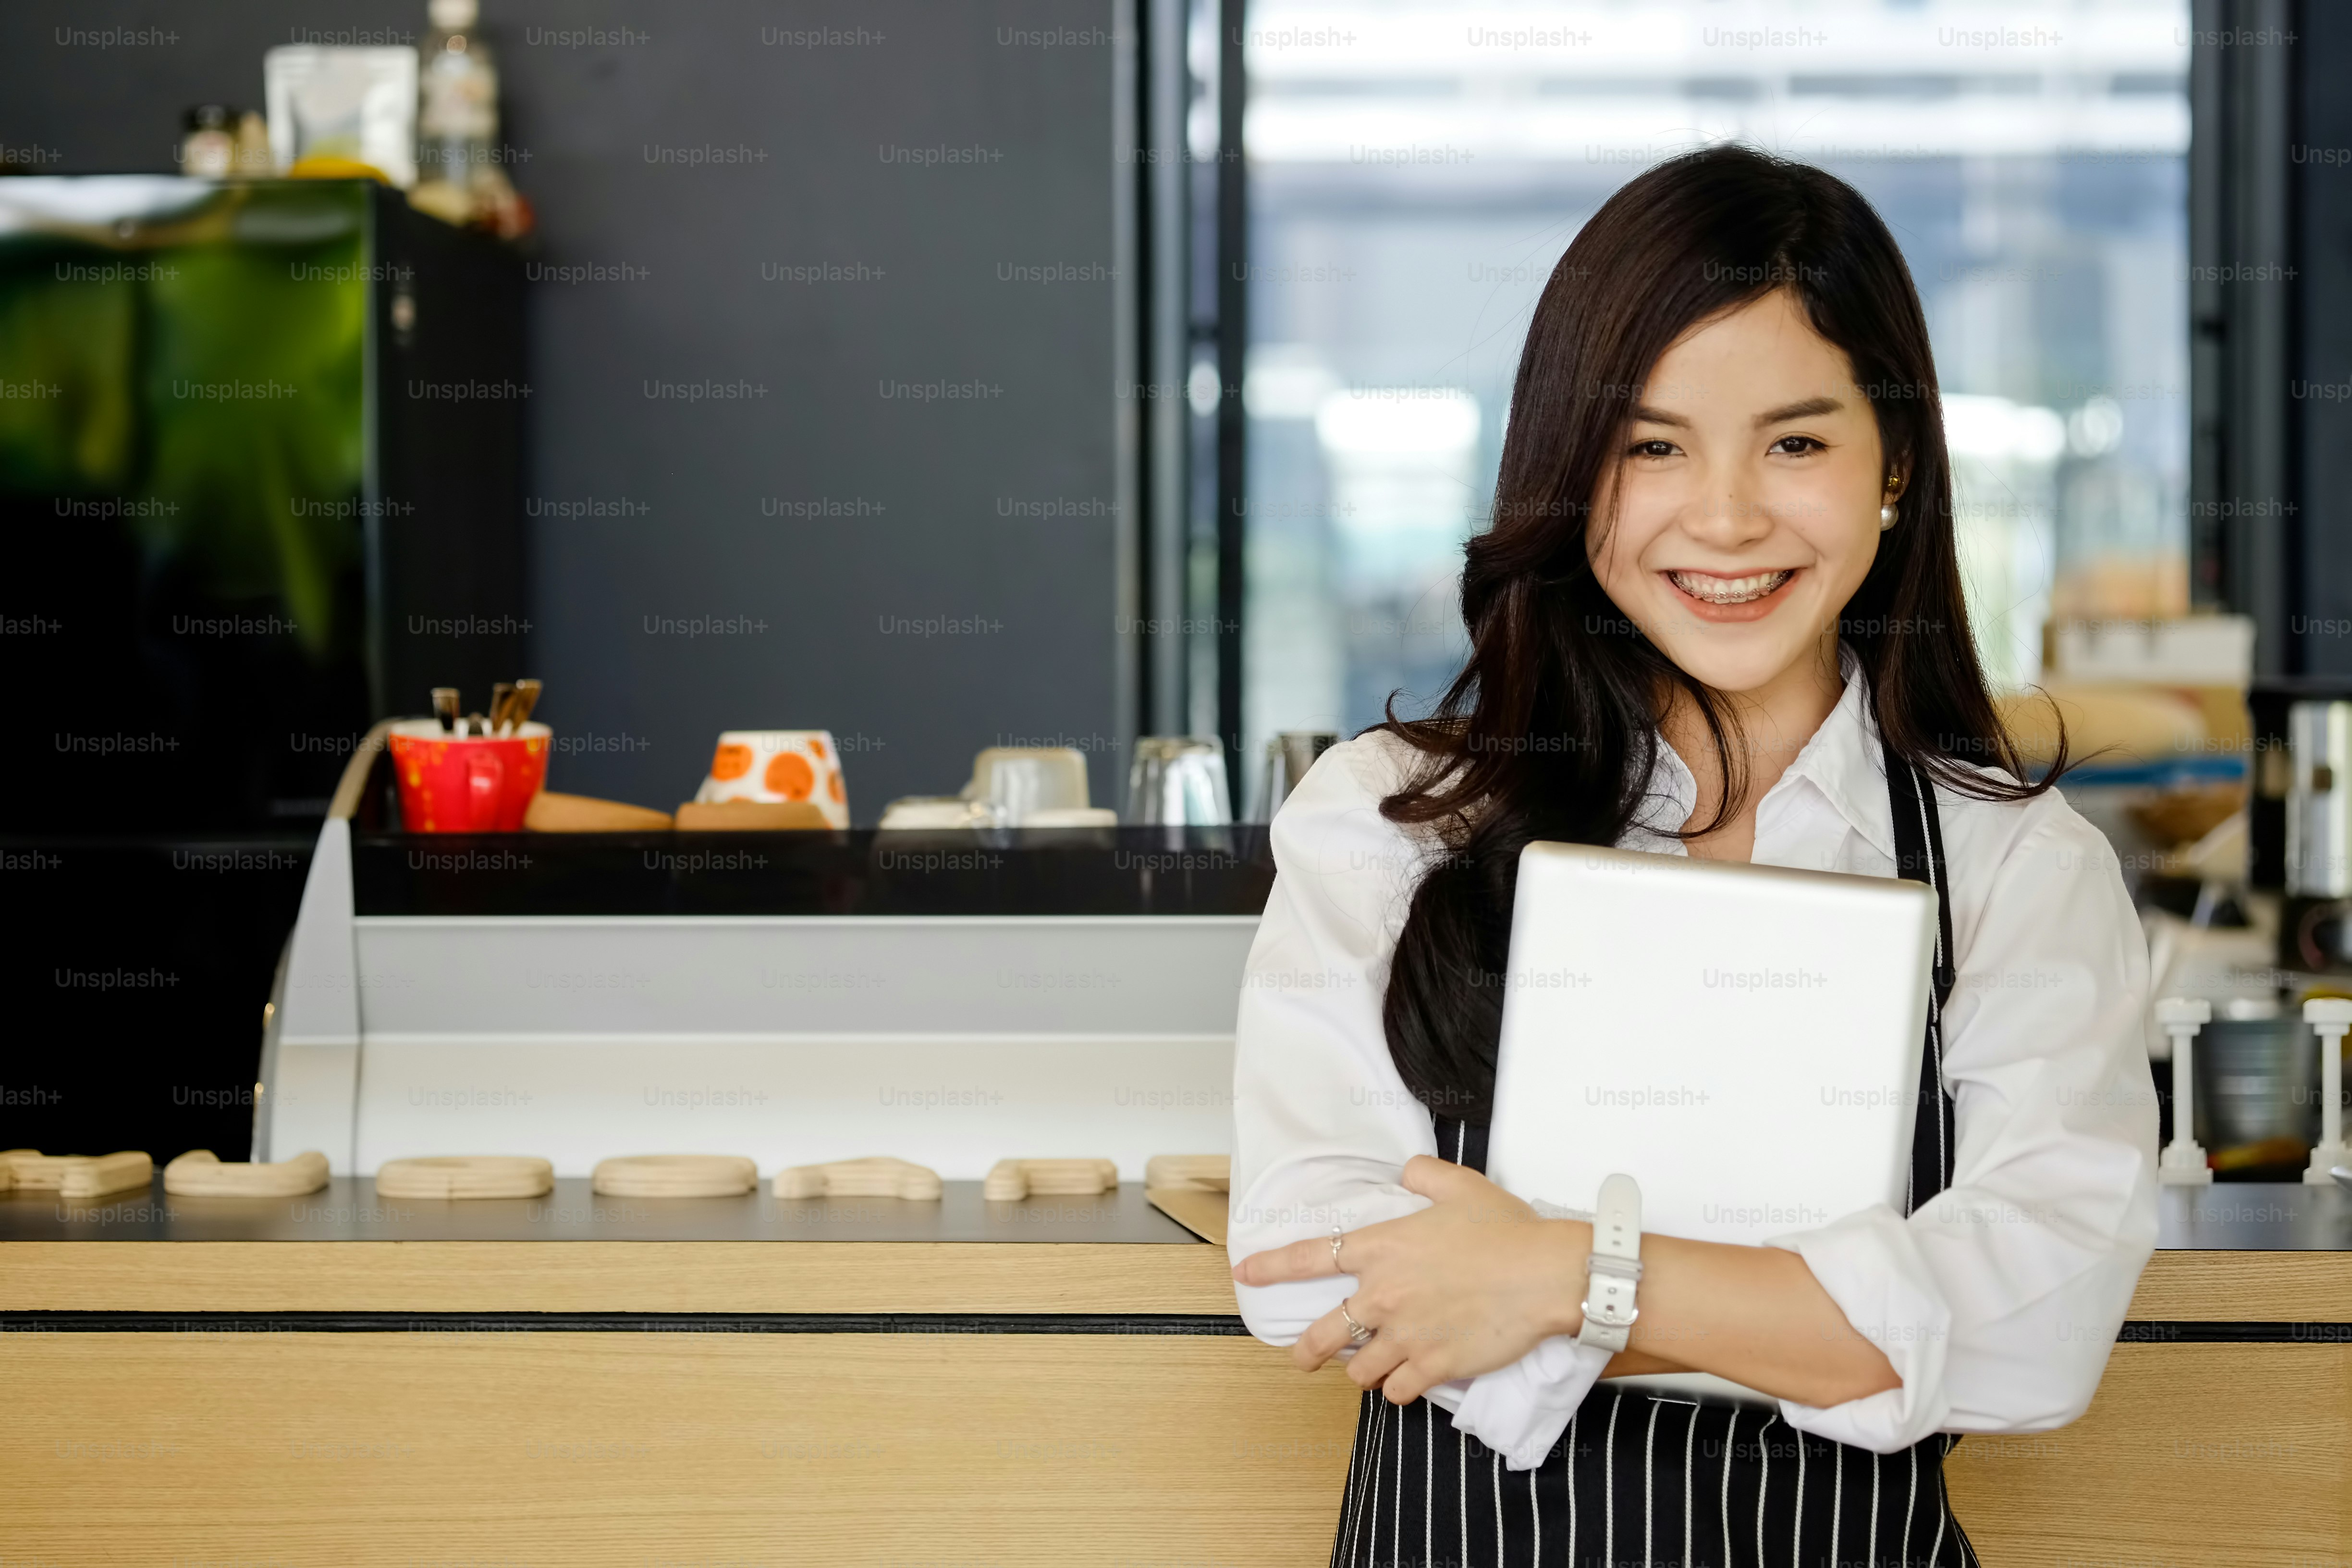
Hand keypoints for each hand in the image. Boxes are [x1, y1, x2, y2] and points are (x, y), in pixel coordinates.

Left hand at [1230, 1155, 1590, 1405]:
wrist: (1545, 1275)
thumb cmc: (1506, 1230)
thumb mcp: (1460, 1185)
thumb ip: (1422, 1175)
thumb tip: (1405, 1172)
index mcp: (1381, 1250)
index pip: (1309, 1257)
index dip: (1270, 1266)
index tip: (1246, 1274)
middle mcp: (1384, 1296)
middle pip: (1323, 1334)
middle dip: (1306, 1351)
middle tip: (1303, 1358)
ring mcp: (1407, 1336)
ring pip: (1361, 1371)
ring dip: (1363, 1371)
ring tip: (1373, 1367)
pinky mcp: (1435, 1366)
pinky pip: (1399, 1391)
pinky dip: (1399, 1389)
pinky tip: (1408, 1381)